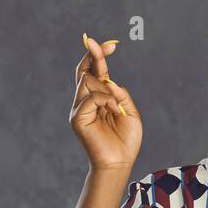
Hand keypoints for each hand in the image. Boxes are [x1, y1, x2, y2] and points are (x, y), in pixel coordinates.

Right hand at [70, 32, 141, 171]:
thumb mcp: (130, 112)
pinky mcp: (78, 118)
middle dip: (95, 55)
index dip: (98, 56)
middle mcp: (86, 101)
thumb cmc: (125, 140)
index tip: (110, 44)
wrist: (120, 162)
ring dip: (106, 88)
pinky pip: (90, 98)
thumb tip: (110, 81)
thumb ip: (121, 95)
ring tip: (115, 106)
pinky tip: (112, 109)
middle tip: (108, 45)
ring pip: (87, 82)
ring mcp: (80, 109)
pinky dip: (104, 99)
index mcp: (99, 98)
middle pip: (85, 71)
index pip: (94, 72)